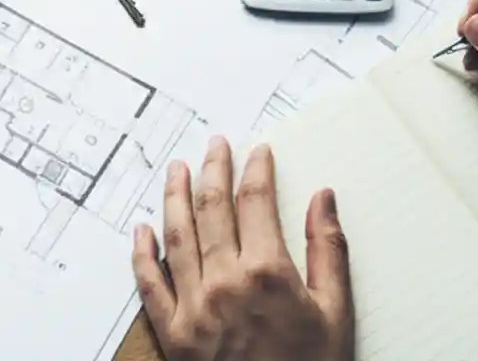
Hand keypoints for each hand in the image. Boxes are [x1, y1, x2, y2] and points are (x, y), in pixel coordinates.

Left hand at [130, 138, 352, 360]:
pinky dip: (142, 253)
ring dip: (174, 196)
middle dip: (214, 169)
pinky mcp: (173, 333)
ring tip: (175, 168)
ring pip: (176, 235)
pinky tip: (141, 228)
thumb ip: (328, 251)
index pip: (256, 201)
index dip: (256, 170)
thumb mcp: (336, 313)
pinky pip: (149, 284)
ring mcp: (193, 307)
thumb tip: (323, 198)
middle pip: (213, 207)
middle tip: (214, 145)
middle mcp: (225, 282)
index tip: (258, 152)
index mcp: (268, 273)